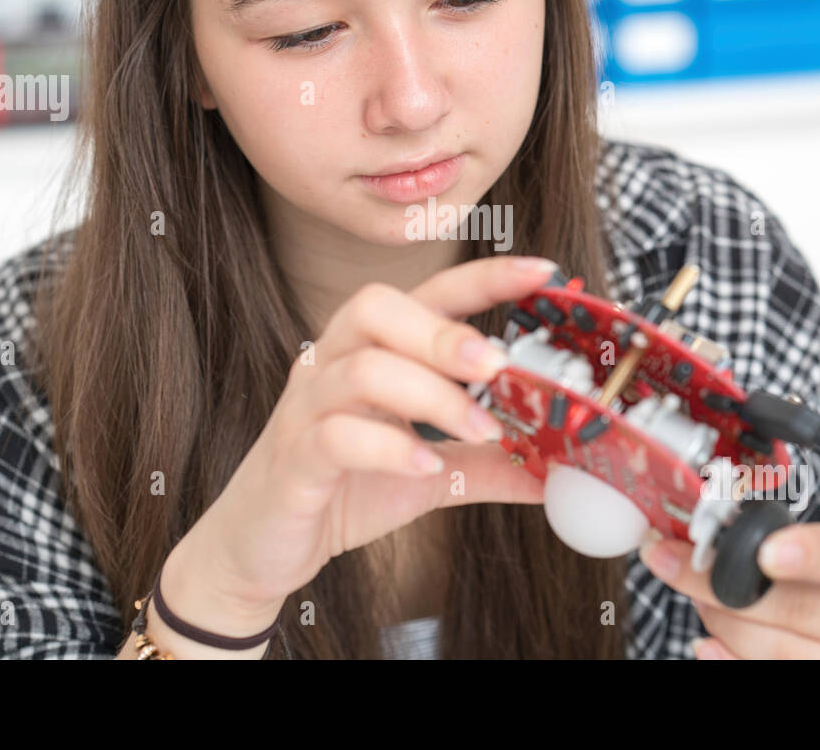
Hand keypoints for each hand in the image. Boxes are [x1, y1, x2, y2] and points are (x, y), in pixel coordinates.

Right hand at [168, 254, 556, 627]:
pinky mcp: (292, 459)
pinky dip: (389, 448)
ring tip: (480, 428)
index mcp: (372, 351)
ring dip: (431, 394)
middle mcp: (333, 363)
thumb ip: (488, 464)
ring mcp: (307, 408)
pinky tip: (427, 467)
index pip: (429, 294)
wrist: (262, 547)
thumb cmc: (343, 490)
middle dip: (446, 331)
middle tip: (499, 364)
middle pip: (379, 308)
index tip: (544, 272)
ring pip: (362, 369)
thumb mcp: (430, 475)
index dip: (485, 277)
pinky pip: (335, 436)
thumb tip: (557, 469)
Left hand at [639, 522, 819, 658]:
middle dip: (726, 584)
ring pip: (785, 653)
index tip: (765, 549)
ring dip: (725, 622)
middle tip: (679, 562)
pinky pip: (784, 684)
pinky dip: (735, 662)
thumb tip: (722, 530)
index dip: (814, 553)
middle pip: (806, 611)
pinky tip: (710, 644)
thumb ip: (810, 546)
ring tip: (698, 597)